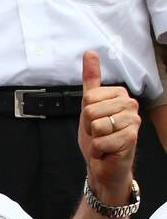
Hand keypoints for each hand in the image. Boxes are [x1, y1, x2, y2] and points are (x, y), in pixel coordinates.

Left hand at [78, 50, 139, 202]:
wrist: (103, 165)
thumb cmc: (98, 137)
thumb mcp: (88, 106)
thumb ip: (91, 79)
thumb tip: (90, 53)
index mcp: (120, 95)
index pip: (89, 96)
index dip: (85, 112)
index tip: (94, 120)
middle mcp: (130, 105)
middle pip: (91, 109)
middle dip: (89, 125)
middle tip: (99, 133)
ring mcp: (133, 121)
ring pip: (96, 124)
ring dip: (94, 138)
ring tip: (104, 140)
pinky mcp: (131, 138)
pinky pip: (101, 140)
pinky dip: (99, 149)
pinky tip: (108, 150)